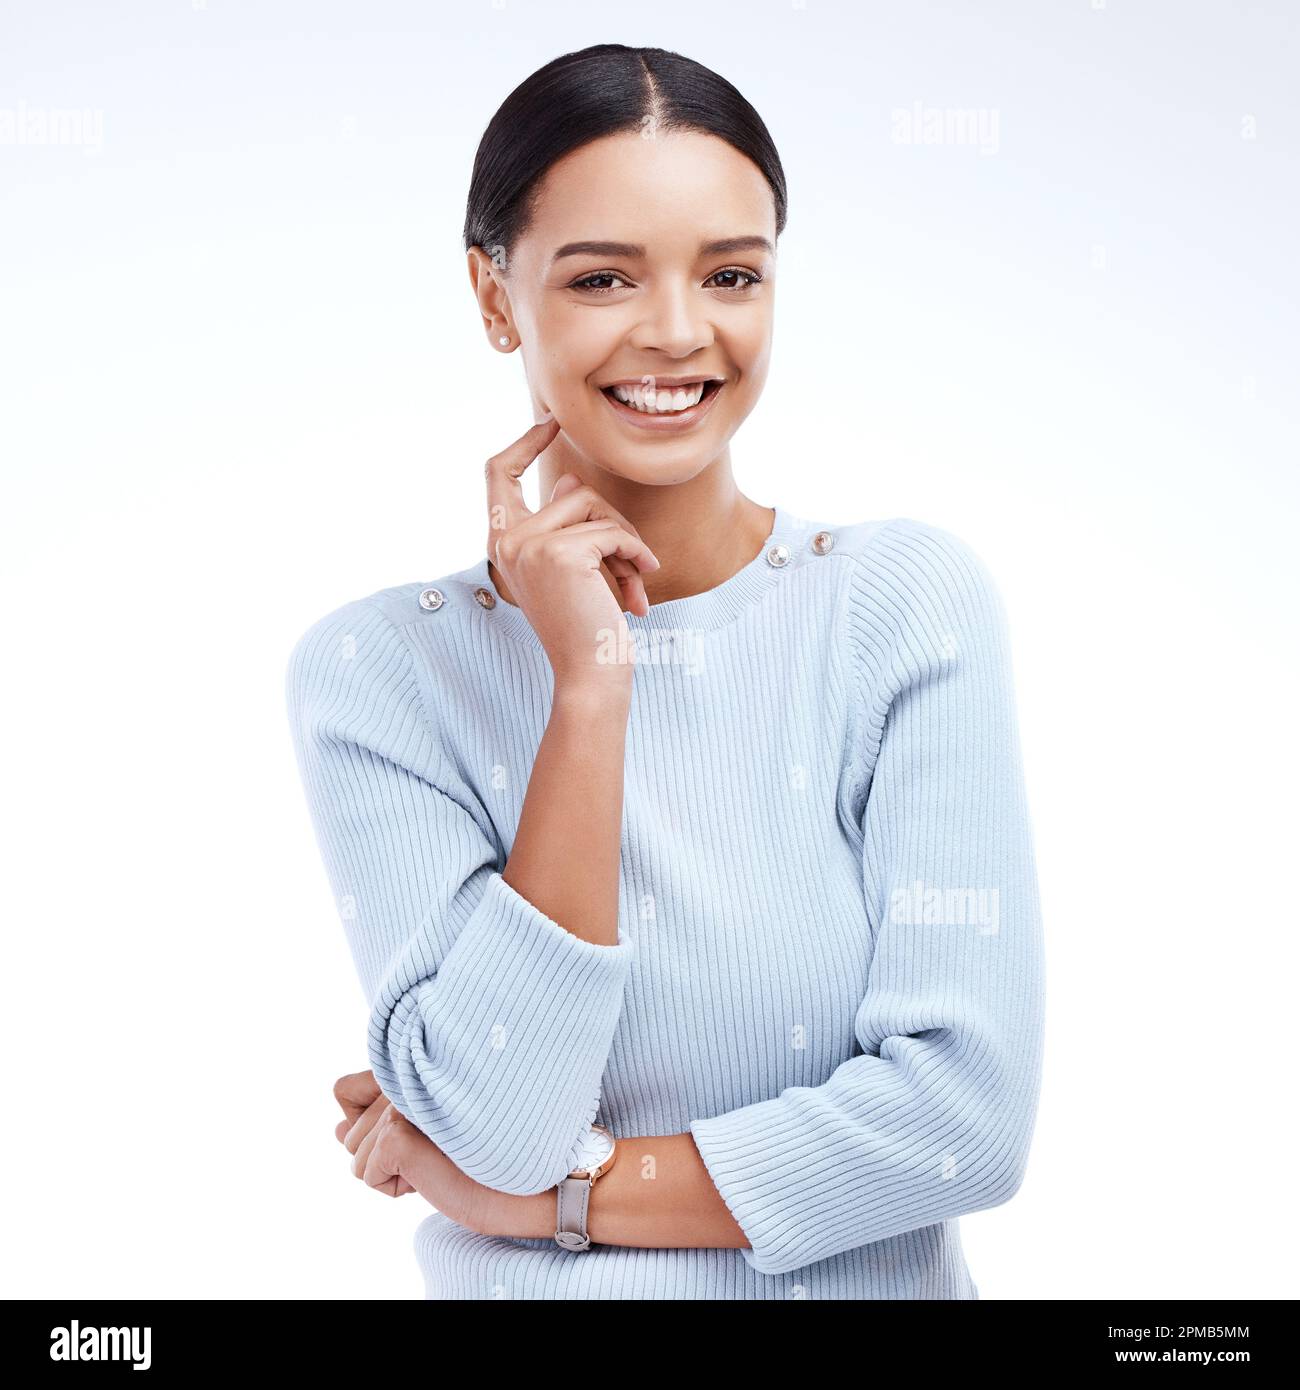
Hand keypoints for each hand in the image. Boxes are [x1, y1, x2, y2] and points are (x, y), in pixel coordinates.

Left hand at [332, 1069, 505, 1228]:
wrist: (516, 1184)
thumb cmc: (474, 1157)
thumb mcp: (420, 1135)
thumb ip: (377, 1125)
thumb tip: (336, 1130)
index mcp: (410, 1068)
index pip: (344, 1089)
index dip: (365, 1124)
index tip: (412, 1133)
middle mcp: (403, 1077)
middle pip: (348, 1135)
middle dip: (382, 1156)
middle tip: (432, 1150)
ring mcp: (398, 1104)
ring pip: (356, 1160)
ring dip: (392, 1172)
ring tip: (435, 1159)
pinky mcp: (396, 1133)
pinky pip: (368, 1177)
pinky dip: (395, 1188)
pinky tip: (430, 1176)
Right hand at [483, 417, 660, 687]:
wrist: (589, 672)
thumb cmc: (586, 625)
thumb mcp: (572, 569)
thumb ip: (564, 526)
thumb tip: (566, 483)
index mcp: (502, 543)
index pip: (497, 475)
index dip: (523, 443)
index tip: (550, 422)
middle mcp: (506, 541)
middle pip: (570, 489)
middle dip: (611, 520)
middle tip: (636, 562)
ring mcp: (528, 544)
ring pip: (593, 506)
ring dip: (626, 540)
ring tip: (638, 579)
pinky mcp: (557, 552)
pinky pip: (611, 530)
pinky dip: (635, 553)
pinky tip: (641, 587)